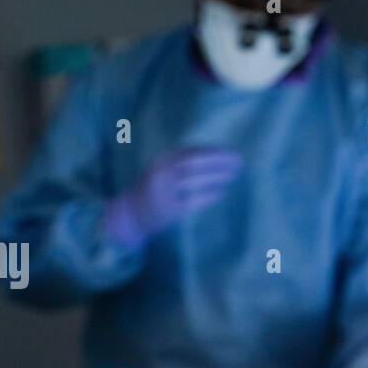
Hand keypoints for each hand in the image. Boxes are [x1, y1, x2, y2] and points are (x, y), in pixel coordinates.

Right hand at [103, 146, 242, 247]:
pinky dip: (208, 195)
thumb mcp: (161, 171)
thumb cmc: (150, 192)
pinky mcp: (168, 209)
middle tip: (238, 162)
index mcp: (161, 161)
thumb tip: (214, 157)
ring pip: (194, 179)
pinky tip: (221, 193)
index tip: (229, 152)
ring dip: (216, 176)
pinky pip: (192, 200)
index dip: (212, 151)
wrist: (128, 216)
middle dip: (218, 160)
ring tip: (232, 175)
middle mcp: (161, 173)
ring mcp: (164, 191)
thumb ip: (180, 163)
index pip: (191, 151)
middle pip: (194, 162)